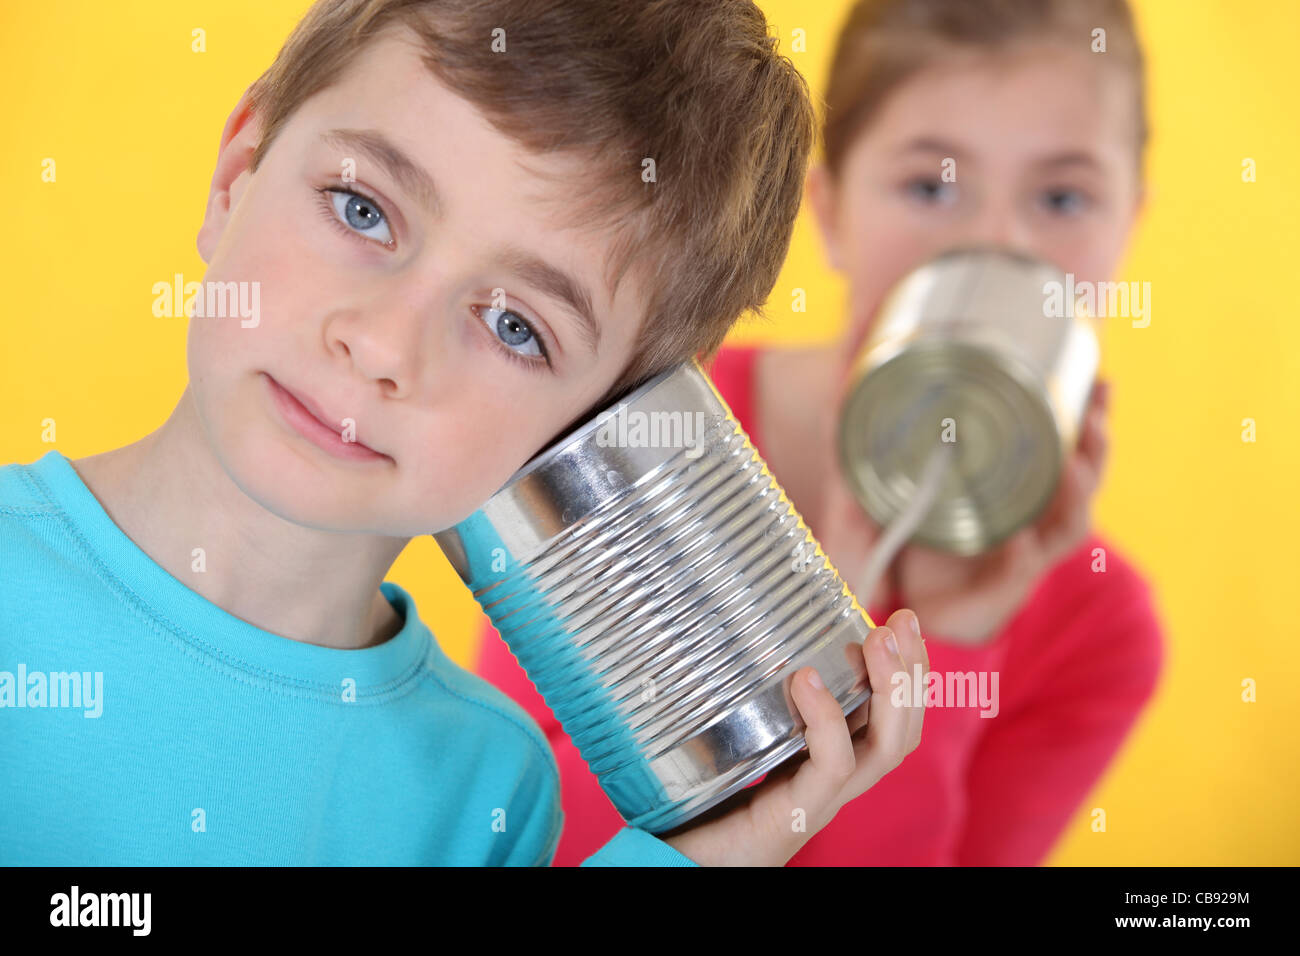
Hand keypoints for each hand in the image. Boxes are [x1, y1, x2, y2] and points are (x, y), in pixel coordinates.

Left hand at [659, 607, 926, 865]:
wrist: (686, 860)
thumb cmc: (706, 798)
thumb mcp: (741, 735)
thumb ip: (755, 696)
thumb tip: (740, 626)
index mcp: (832, 761)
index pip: (893, 718)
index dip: (907, 671)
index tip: (902, 620)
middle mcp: (837, 783)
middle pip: (903, 731)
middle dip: (912, 672)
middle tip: (902, 621)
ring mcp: (821, 802)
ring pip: (886, 750)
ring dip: (890, 691)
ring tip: (876, 641)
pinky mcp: (794, 815)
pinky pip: (831, 768)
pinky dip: (826, 720)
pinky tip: (808, 680)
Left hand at [817, 379, 1110, 643]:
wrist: (923, 603)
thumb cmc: (933, 535)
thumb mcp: (923, 479)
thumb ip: (909, 442)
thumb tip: (877, 383)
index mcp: (1030, 492)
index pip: (1073, 450)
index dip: (1091, 416)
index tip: (1102, 380)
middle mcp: (1040, 522)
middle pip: (1084, 483)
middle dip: (1096, 448)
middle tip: (1095, 414)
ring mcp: (1028, 555)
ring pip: (1068, 527)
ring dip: (1074, 497)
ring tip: (1073, 467)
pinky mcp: (1003, 591)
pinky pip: (1018, 574)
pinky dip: (1020, 558)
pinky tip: (1020, 542)